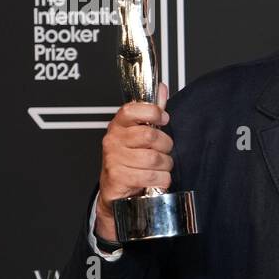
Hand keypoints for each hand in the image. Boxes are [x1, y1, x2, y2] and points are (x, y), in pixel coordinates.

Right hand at [95, 81, 173, 241]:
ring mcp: (114, 159)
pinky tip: (156, 179)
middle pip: (150, 135)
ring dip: (164, 165)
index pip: (133, 109)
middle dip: (165, 145)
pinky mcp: (118, 178)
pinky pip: (151, 176)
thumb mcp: (140, 134)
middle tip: (163, 150)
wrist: (116, 190)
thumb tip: (162, 88)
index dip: (153, 112)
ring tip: (159, 167)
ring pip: (154, 158)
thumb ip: (151, 112)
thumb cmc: (131, 159)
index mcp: (118, 126)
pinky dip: (161, 180)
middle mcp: (113, 141)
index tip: (163, 119)